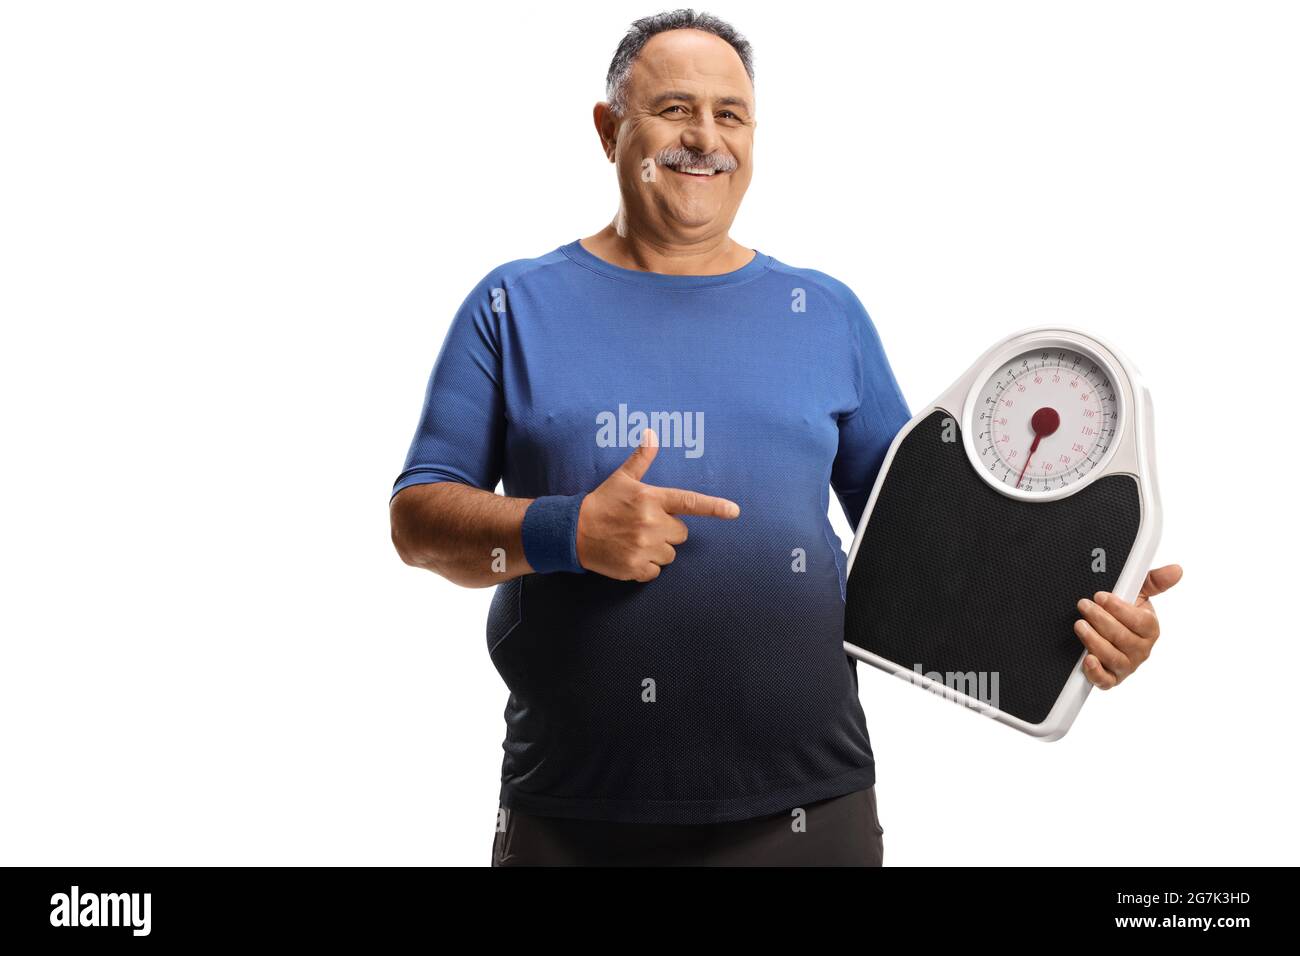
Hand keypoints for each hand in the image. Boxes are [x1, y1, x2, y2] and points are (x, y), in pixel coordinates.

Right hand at [576, 427, 740, 581]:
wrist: (572, 531)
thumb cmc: (602, 502)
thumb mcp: (621, 478)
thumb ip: (641, 459)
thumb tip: (651, 433)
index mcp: (652, 499)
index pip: (690, 502)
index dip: (714, 507)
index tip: (734, 511)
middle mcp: (651, 523)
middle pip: (682, 533)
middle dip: (668, 531)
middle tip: (644, 526)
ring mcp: (643, 546)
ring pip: (670, 554)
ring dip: (657, 550)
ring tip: (634, 540)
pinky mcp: (635, 567)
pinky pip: (656, 571)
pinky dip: (645, 567)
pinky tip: (629, 555)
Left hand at [1074, 564, 1182, 688]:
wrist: (1103, 630)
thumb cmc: (1123, 612)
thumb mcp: (1137, 593)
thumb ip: (1154, 581)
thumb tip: (1176, 570)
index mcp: (1150, 630)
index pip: (1139, 622)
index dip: (1119, 609)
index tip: (1101, 596)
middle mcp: (1141, 650)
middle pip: (1123, 639)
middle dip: (1101, 620)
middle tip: (1084, 606)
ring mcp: (1126, 665)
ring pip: (1113, 657)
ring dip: (1094, 640)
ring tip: (1080, 625)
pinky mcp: (1110, 678)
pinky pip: (1105, 681)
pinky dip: (1096, 672)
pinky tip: (1087, 659)